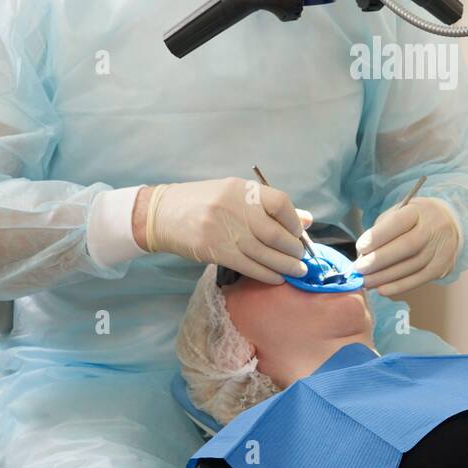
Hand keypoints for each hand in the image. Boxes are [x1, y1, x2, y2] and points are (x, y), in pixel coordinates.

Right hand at [135, 178, 311, 283]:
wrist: (162, 213)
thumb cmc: (203, 202)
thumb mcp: (234, 194)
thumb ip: (269, 206)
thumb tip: (305, 220)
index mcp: (242, 189)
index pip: (280, 203)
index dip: (294, 220)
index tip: (299, 232)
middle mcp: (235, 208)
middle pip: (275, 233)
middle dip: (293, 248)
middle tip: (301, 256)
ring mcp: (224, 230)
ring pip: (264, 253)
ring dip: (285, 265)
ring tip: (297, 270)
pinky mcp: (215, 251)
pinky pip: (248, 266)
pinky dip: (266, 274)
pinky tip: (277, 277)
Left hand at [354, 197, 459, 296]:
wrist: (449, 224)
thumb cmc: (415, 219)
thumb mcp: (398, 213)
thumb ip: (381, 230)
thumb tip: (363, 255)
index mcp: (420, 210)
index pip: (398, 222)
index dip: (378, 236)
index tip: (360, 247)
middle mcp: (434, 228)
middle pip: (407, 246)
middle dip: (379, 260)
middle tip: (359, 269)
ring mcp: (441, 249)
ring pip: (412, 265)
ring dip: (385, 277)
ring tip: (365, 281)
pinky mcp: (442, 267)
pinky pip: (419, 279)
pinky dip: (398, 286)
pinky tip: (382, 289)